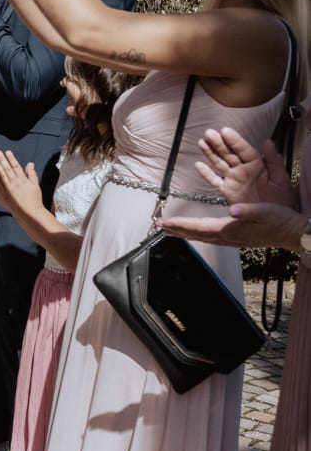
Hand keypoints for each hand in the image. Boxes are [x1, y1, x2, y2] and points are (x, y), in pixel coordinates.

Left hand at [0, 150, 43, 217]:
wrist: (29, 213)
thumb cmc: (34, 199)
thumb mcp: (35, 185)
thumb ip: (31, 174)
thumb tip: (30, 164)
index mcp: (22, 180)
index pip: (15, 166)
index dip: (10, 158)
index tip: (6, 152)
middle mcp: (12, 183)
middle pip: (5, 169)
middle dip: (0, 160)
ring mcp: (5, 190)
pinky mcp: (1, 196)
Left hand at [159, 202, 305, 250]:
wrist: (293, 233)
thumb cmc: (280, 220)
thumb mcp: (264, 211)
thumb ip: (246, 210)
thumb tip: (231, 210)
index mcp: (231, 229)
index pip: (199, 227)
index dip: (180, 224)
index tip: (164, 222)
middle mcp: (228, 237)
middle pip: (196, 234)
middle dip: (176, 230)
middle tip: (158, 225)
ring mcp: (232, 240)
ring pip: (202, 237)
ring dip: (185, 232)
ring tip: (170, 230)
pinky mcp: (236, 239)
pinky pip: (210, 237)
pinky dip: (198, 234)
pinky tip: (194, 232)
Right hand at [193, 127, 296, 207]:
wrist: (276, 218)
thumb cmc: (281, 199)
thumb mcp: (281, 178)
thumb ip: (274, 161)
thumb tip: (268, 141)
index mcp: (257, 165)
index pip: (244, 150)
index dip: (235, 141)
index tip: (225, 131)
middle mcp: (243, 170)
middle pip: (229, 155)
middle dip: (219, 144)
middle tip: (209, 133)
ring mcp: (233, 180)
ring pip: (219, 164)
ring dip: (210, 153)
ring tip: (202, 142)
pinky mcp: (227, 190)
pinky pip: (214, 181)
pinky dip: (206, 173)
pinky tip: (198, 164)